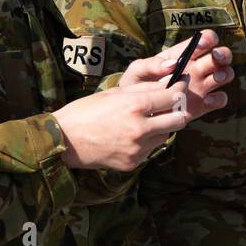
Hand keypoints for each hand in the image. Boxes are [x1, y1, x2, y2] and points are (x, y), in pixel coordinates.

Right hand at [53, 79, 222, 172]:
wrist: (63, 140)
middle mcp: (140, 128)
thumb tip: (167, 83)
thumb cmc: (86, 111)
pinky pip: (150, 150)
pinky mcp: (133, 163)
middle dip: (179, 111)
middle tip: (173, 106)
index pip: (173, 97)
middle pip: (179, 120)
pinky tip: (130, 136)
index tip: (182, 85)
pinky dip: (146, 142)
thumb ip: (144, 89)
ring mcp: (138, 148)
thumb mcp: (114, 93)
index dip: (181, 89)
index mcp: (136, 106)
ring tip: (145, 122)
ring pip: (166, 136)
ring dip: (162, 128)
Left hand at [120, 29, 233, 119]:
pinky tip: (206, 100)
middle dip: (222, 54)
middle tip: (215, 58)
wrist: (136, 114)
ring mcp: (201, 87)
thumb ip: (150, 64)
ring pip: (225, 74)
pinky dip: (218, 99)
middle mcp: (196, 69)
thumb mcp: (136, 72)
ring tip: (214, 78)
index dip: (208, 39)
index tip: (203, 44)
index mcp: (183, 55)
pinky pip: (220, 100)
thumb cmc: (135, 87)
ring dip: (224, 74)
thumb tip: (172, 64)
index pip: (204, 40)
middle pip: (220, 55)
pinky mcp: (202, 106)